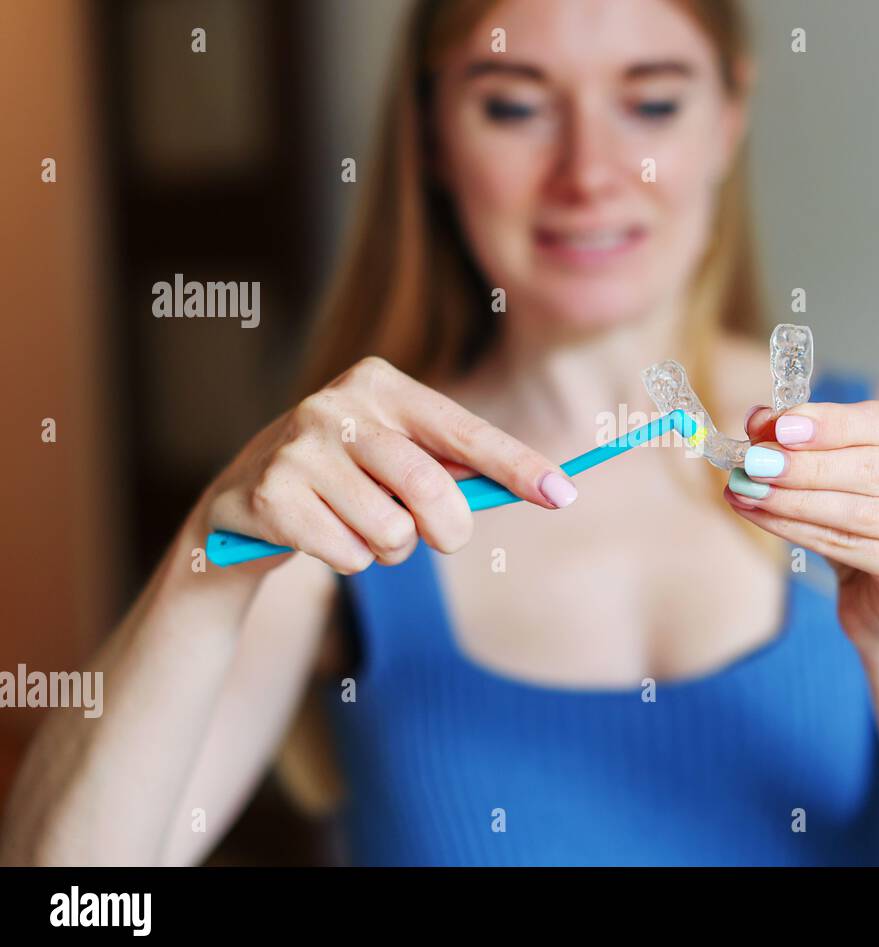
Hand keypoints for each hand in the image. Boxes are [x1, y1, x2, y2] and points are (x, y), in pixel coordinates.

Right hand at [203, 356, 576, 574]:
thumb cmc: (348, 477)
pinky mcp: (269, 495)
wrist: (244, 501)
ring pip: (391, 531)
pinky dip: (351, 561)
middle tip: (438, 537)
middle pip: (430, 488)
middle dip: (448, 530)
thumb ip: (456, 467)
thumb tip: (540, 486)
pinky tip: (321, 536)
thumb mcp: (399, 457)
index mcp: (379, 382)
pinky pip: (349, 555)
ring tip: (361, 527)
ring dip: (391, 550)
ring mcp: (297, 447)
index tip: (563, 493)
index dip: (517, 466)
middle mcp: (336, 405)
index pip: (464, 431)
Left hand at [723, 399, 878, 650]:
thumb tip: (762, 419)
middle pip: (878, 467)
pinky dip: (796, 528)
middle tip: (752, 459)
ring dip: (793, 497)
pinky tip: (760, 515)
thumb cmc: (878, 525)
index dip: (832, 423)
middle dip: (806, 463)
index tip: (776, 424)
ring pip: (860, 509)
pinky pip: (849, 544)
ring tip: (745, 487)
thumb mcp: (849, 469)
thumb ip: (814, 440)